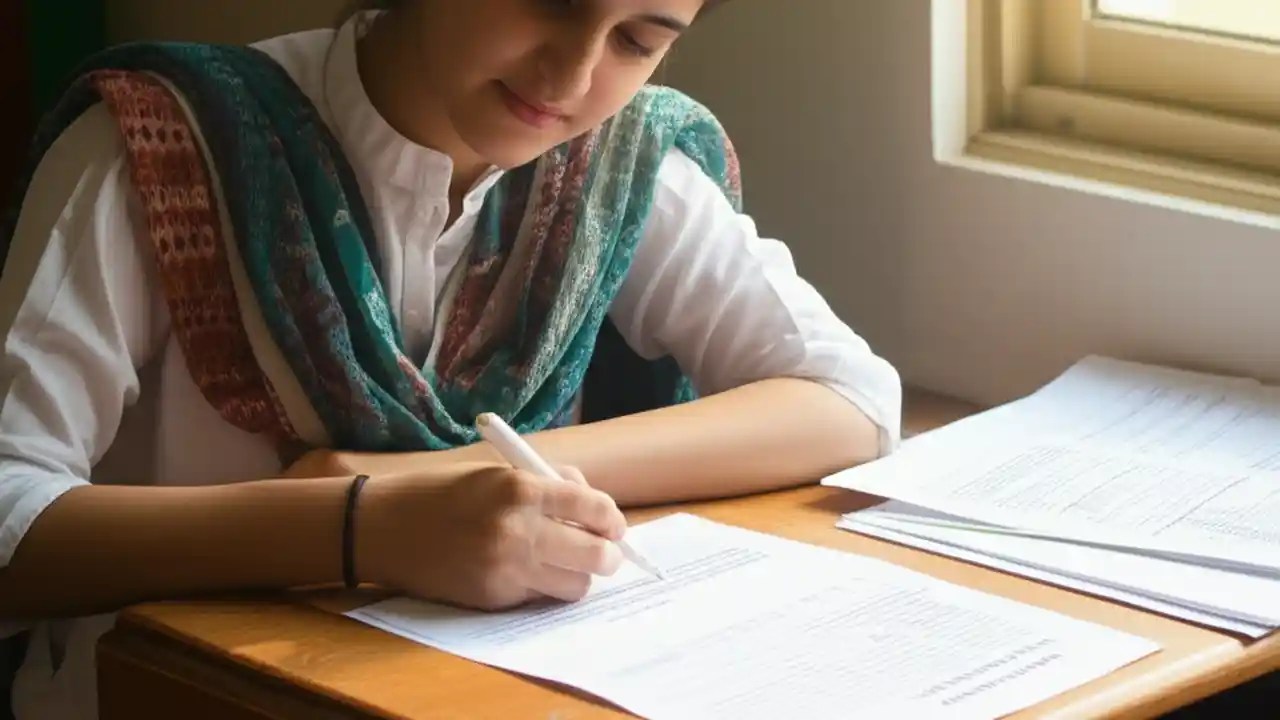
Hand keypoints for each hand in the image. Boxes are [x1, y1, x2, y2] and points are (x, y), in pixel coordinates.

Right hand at [354, 463, 626, 610]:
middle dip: (608, 555)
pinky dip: (543, 587)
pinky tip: (526, 571)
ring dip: (577, 576)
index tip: (614, 526)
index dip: (612, 520)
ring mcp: (507, 569)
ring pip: (575, 586)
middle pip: (597, 556)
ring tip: (563, 563)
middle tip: (603, 552)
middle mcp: (520, 530)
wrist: (386, 526)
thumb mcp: (498, 473)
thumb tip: (595, 509)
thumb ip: (549, 486)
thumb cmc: (444, 492)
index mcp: (522, 488)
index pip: (595, 508)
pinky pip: (540, 597)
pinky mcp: (494, 596)